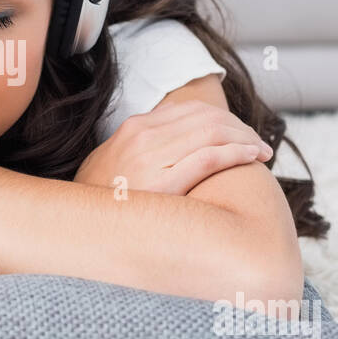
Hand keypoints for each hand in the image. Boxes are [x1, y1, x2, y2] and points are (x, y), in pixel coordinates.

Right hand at [74, 99, 272, 195]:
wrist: (75, 228)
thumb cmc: (99, 201)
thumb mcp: (114, 162)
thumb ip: (142, 146)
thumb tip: (173, 136)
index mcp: (135, 128)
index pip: (192, 110)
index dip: (224, 118)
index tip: (241, 133)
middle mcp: (144, 136)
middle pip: (207, 118)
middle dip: (241, 128)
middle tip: (259, 144)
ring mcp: (152, 158)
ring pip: (214, 133)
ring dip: (246, 138)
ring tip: (261, 152)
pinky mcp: (164, 183)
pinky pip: (210, 157)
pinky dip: (237, 152)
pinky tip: (252, 157)